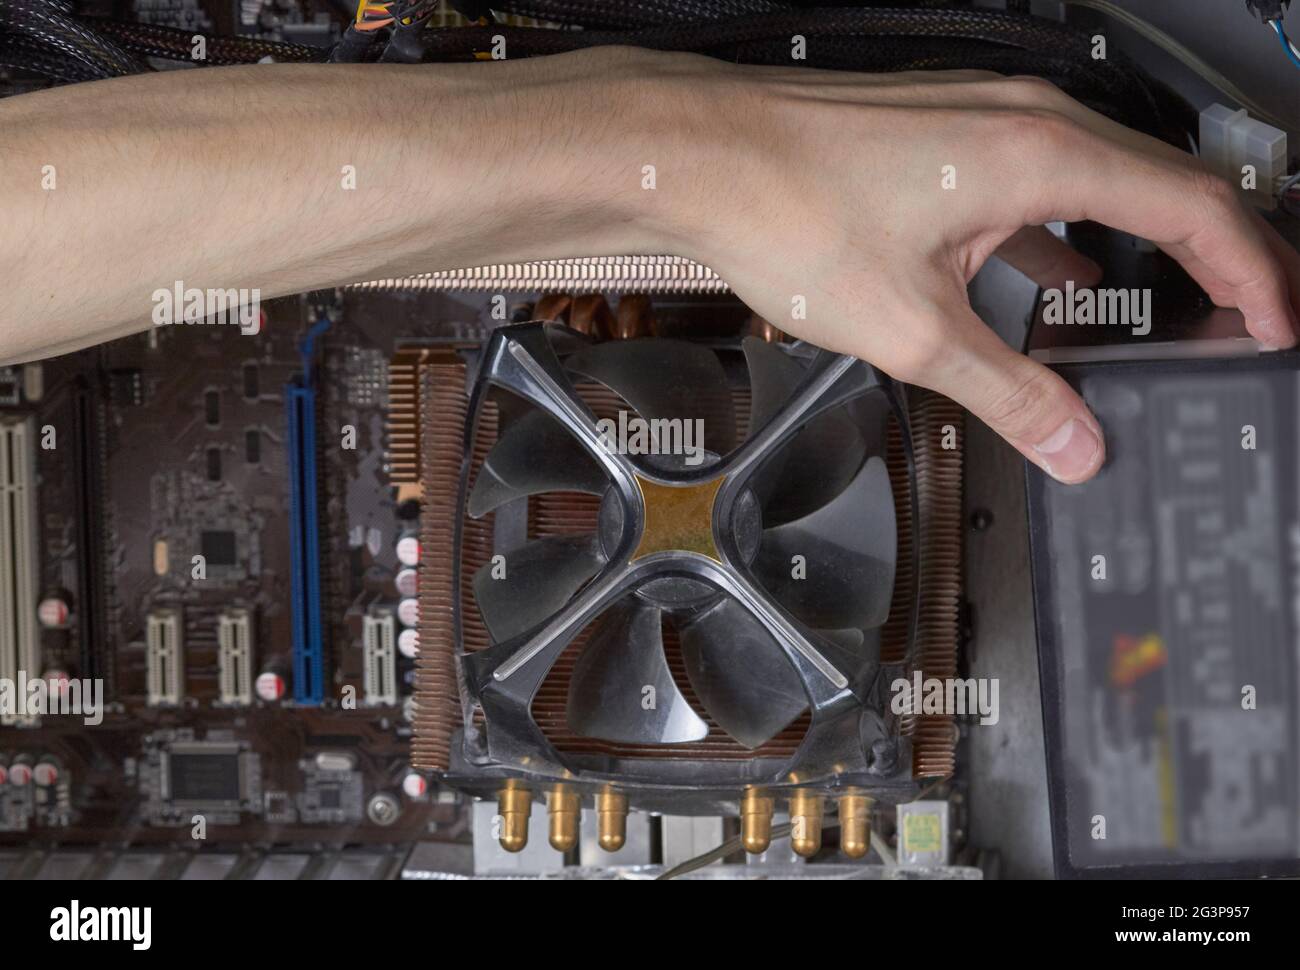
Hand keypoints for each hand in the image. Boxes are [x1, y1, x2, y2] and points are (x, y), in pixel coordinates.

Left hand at [636, 54, 1299, 482]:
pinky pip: (1031, 180)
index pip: (1191, 208)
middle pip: (1159, 182)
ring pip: (1094, 179)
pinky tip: (1046, 278)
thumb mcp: (913, 328)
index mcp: (1041, 154)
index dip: (1250, 271)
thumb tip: (1073, 440)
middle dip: (1211, 255)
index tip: (1274, 322)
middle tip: (1240, 317)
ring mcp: (978, 120)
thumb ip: (1007, 390)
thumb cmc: (785, 211)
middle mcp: (1021, 119)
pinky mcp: (938, 137)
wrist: (695, 157)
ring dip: (1134, 243)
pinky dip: (1059, 233)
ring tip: (1158, 306)